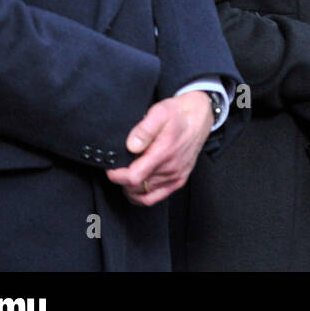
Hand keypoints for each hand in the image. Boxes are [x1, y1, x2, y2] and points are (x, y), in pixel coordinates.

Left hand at [106, 90, 212, 205]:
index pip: (133, 177)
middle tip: (117, 168)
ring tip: (125, 176)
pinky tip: (135, 188)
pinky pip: (155, 198)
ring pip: (143, 194)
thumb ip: (144, 129)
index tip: (111, 167)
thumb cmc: (178, 114)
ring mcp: (175, 176)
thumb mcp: (159, 112)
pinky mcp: (179, 180)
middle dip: (121, 180)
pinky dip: (141, 197)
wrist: (199, 117)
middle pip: (135, 187)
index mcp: (164, 153)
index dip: (117, 175)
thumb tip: (131, 146)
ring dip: (130, 188)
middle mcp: (171, 168)